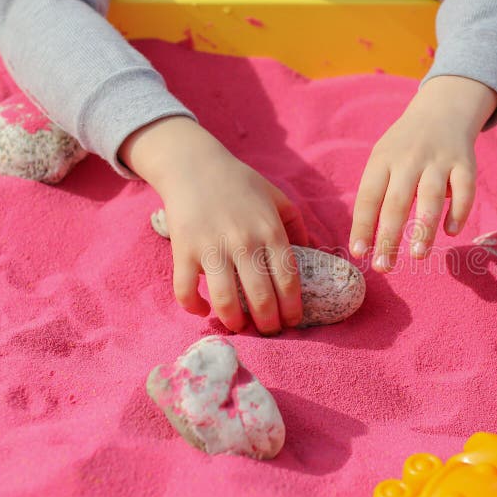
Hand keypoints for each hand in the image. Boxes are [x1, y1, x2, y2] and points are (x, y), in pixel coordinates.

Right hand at [119, 117, 307, 334]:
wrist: (194, 166)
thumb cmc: (241, 184)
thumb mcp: (277, 197)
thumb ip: (297, 225)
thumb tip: (313, 252)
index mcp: (270, 231)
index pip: (288, 281)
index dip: (292, 309)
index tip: (293, 322)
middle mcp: (244, 242)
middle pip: (262, 298)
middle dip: (269, 324)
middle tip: (269, 331)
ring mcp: (212, 247)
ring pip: (226, 301)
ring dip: (236, 323)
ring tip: (240, 326)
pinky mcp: (183, 250)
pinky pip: (186, 291)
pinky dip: (194, 307)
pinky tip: (203, 310)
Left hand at [349, 75, 496, 270]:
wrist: (441, 110)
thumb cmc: (404, 147)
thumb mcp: (382, 160)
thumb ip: (375, 194)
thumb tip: (364, 243)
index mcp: (382, 161)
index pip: (368, 197)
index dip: (362, 226)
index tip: (359, 253)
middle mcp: (408, 160)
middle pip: (396, 202)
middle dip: (389, 237)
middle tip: (384, 266)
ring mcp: (438, 161)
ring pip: (430, 196)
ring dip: (424, 227)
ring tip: (417, 255)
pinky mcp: (465, 163)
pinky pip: (464, 190)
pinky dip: (459, 211)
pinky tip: (451, 231)